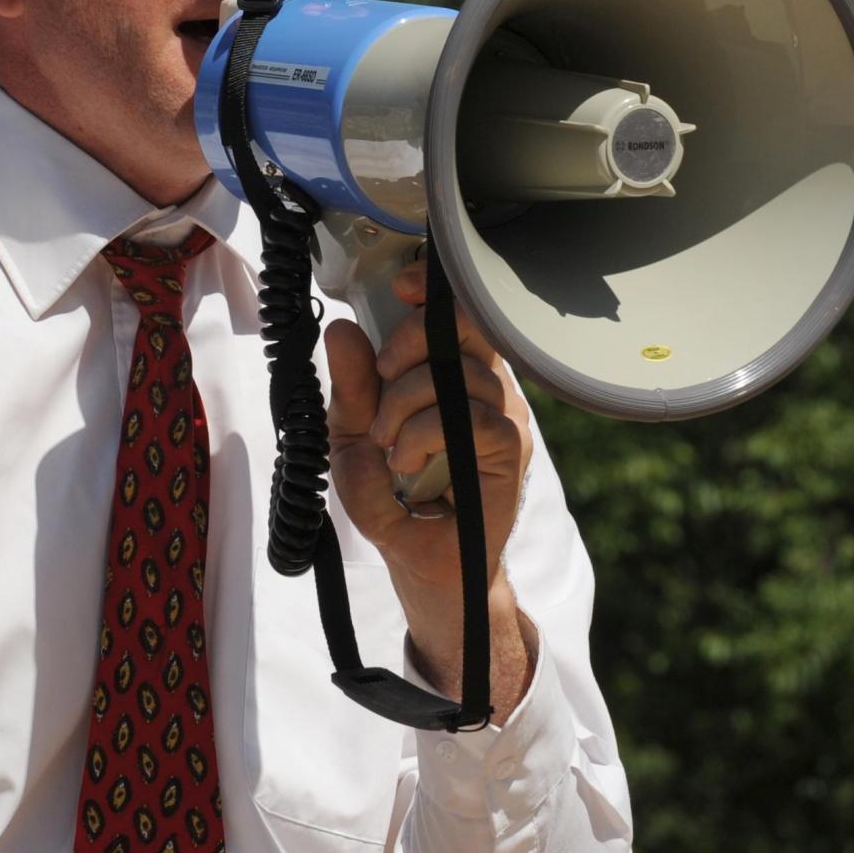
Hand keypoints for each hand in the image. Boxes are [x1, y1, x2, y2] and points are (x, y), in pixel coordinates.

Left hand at [324, 260, 535, 712]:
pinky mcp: (509, 449)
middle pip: (458, 329)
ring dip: (405, 405)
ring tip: (388, 445)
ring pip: (457, 374)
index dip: (431, 291)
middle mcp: (483, 386)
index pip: (452, 311)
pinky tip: (409, 463)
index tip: (401, 287)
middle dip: (406, 347)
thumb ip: (350, 388)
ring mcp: (501, 415)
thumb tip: (344, 331)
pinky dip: (426, 435)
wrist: (424, 564)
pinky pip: (471, 417)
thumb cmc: (394, 501)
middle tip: (378, 388)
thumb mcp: (352, 440)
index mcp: (449, 373)